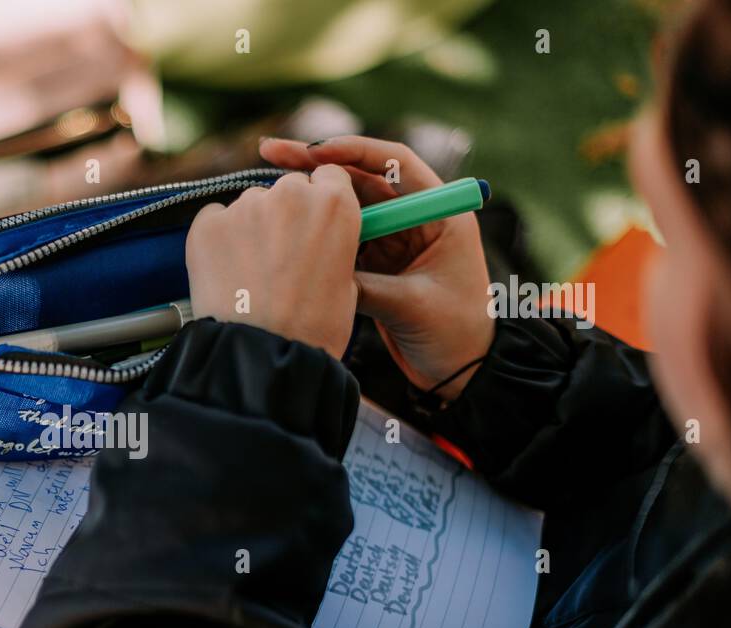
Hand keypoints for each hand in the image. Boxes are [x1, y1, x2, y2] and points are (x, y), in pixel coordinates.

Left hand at [185, 168, 359, 356]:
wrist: (261, 356)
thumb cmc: (310, 331)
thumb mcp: (346, 284)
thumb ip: (332, 246)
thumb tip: (316, 242)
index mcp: (335, 205)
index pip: (326, 176)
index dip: (317, 201)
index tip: (309, 224)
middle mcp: (291, 194)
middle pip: (286, 189)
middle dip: (283, 215)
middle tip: (277, 259)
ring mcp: (246, 206)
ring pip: (249, 205)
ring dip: (249, 229)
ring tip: (249, 275)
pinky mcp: (208, 223)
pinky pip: (214, 220)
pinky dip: (217, 240)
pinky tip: (225, 273)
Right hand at [260, 135, 494, 400]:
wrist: (461, 374)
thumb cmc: (456, 334)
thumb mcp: (411, 305)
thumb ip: (366, 284)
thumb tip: (317, 267)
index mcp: (438, 213)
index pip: (394, 163)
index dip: (352, 151)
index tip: (313, 152)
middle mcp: (414, 218)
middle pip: (361, 179)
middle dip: (317, 167)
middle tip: (271, 153)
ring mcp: (392, 241)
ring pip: (344, 209)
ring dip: (311, 202)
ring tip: (270, 196)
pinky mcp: (375, 265)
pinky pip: (340, 241)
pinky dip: (315, 237)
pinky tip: (284, 234)